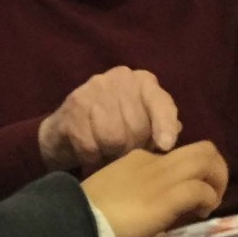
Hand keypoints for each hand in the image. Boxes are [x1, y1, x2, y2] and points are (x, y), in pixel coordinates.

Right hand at [37, 67, 180, 171]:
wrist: (63, 131)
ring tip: (106, 153)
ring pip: (113, 137)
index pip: (159, 102)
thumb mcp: (140, 126)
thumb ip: (160, 126)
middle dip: (132, 147)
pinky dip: (91, 158)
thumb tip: (174, 132)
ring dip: (110, 154)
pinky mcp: (73, 105)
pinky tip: (89, 155)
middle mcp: (119, 78)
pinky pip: (90, 144)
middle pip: (136, 126)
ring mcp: (93, 88)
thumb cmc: (110, 130)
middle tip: (123, 153)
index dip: (164, 124)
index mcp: (142, 81)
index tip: (165, 146)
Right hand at [80, 142, 227, 236]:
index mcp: (136, 158)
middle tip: (212, 194)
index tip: (186, 192)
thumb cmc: (87, 212)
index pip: (175, 153)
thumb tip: (149, 210)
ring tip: (210, 204)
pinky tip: (201, 214)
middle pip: (202, 149)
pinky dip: (209, 200)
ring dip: (218, 181)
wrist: (76, 221)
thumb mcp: (110, 192)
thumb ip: (131, 192)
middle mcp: (153, 160)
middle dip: (216, 169)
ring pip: (207, 160)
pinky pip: (202, 190)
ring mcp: (162, 176)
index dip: (190, 170)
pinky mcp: (168, 196)